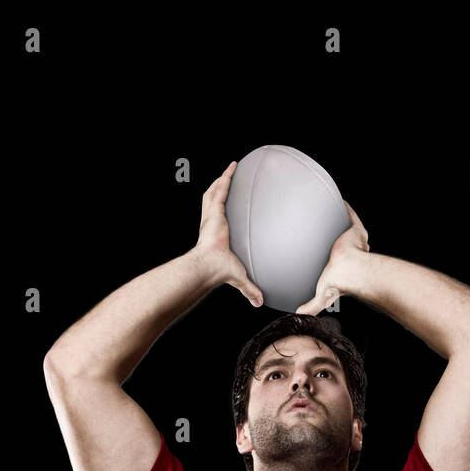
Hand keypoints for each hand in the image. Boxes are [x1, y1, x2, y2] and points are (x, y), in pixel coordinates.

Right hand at [193, 161, 264, 306]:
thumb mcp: (240, 276)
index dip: (221, 207)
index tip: (226, 201)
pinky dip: (226, 177)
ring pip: (214, 192)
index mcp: (216, 232)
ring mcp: (211, 215)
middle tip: (226, 179)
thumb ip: (250, 288)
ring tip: (230, 169)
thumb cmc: (220, 270)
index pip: (218, 216)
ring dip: (220, 180)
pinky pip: (221, 190)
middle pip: (213, 200)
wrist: (209, 265)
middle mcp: (212, 222)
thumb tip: (260, 303)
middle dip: (218, 188)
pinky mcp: (214, 211)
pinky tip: (233, 167)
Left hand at [294, 201, 369, 314]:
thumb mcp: (324, 296)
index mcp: (346, 267)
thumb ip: (312, 305)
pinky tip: (336, 202)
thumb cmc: (342, 284)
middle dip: (338, 237)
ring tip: (327, 215)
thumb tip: (298, 315)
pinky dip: (345, 209)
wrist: (351, 270)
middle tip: (325, 232)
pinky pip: (351, 216)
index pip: (340, 259)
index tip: (325, 251)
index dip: (333, 255)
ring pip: (347, 229)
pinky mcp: (357, 231)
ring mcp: (356, 241)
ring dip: (339, 222)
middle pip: (344, 242)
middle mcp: (353, 253)